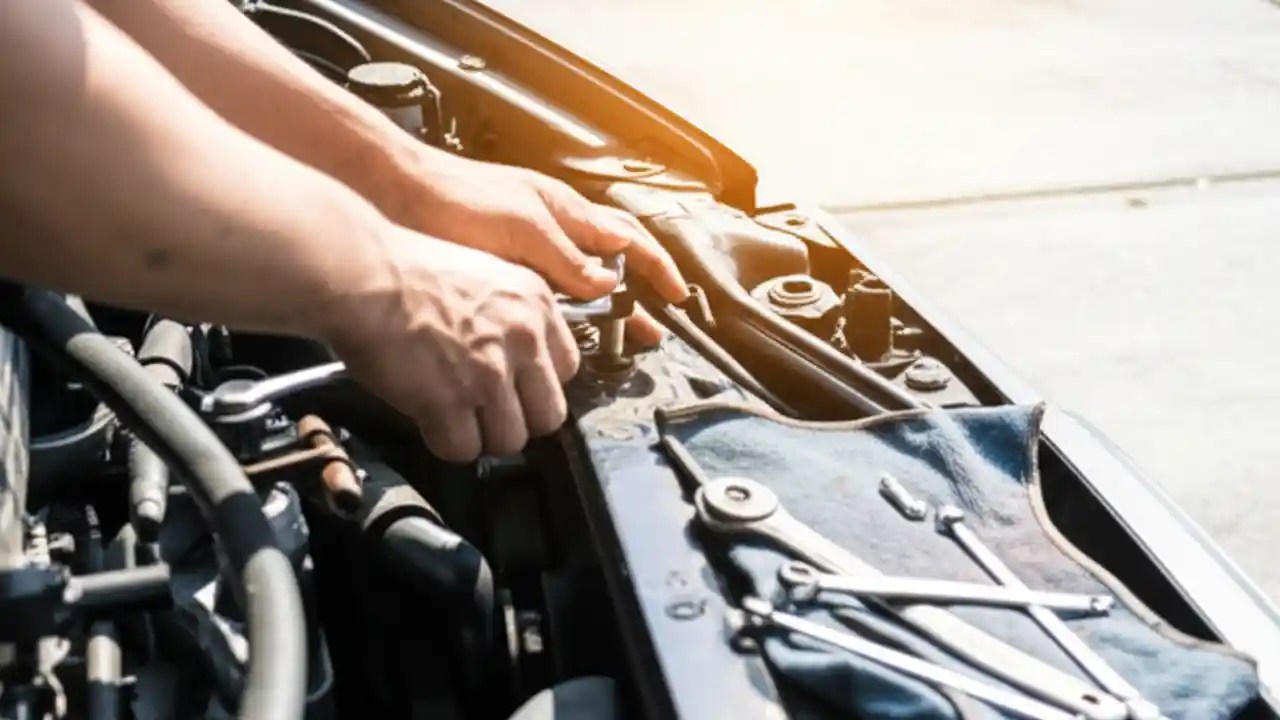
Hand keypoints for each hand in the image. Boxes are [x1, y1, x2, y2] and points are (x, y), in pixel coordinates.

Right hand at [321, 227, 577, 461]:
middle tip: (485, 410)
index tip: (512, 382)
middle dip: (518, 419)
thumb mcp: (488, 274)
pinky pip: (463, 450)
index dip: (536, 382)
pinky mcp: (449, 402)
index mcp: (537, 305)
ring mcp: (488, 374)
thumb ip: (516, 317)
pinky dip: (445, 443)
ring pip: (510, 440)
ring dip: (482, 435)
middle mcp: (523, 340)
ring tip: (454, 415)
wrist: (362, 273)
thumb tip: (524, 361)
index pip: (568, 369)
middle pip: (549, 415)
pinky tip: (429, 420)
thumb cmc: (411, 269)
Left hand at [386, 150, 688, 344]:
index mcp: (568, 211)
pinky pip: (551, 286)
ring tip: (614, 338)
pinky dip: (566, 308)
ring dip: (603, 306)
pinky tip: (561, 328)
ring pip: (583, 276)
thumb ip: (566, 257)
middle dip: (637, 295)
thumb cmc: (457, 198)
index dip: (658, 268)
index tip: (676, 298)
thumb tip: (606, 285)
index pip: (629, 239)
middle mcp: (555, 226)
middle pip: (612, 260)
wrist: (398, 196)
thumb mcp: (522, 228)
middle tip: (651, 332)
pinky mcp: (504, 261)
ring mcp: (530, 243)